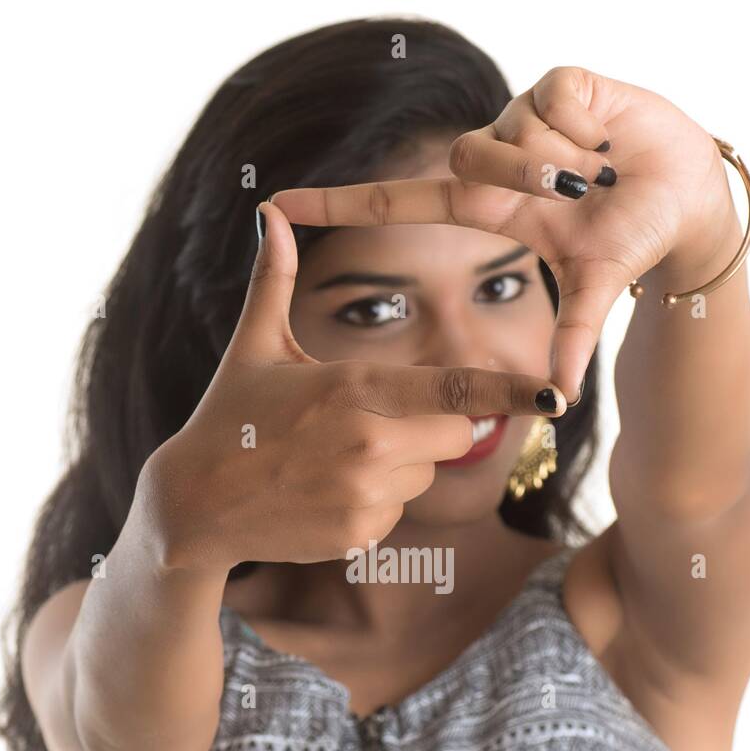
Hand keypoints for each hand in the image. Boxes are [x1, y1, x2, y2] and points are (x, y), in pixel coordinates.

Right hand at [138, 202, 565, 573]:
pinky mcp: (361, 535)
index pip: (456, 392)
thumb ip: (275, 281)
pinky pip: (398, 510)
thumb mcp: (254, 346)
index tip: (553, 395)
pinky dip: (375, 501)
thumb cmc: (228, 417)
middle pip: (457, 434)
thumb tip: (272, 214)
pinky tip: (326, 490)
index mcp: (356, 390)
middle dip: (435, 423)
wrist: (196, 506)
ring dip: (400, 463)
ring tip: (335, 458)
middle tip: (376, 418)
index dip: (509, 393)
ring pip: (426, 473)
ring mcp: (367, 497)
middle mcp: (371, 447)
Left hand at [270, 66, 738, 400]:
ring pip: (513, 131)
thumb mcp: (597, 289)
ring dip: (563, 158)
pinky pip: (555, 99)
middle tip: (579, 193)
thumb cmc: (635, 240)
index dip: (339, 202)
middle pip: (466, 159)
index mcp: (488, 208)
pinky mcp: (563, 82)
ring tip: (602, 170)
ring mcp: (527, 118)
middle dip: (523, 178)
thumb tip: (557, 402)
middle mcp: (497, 160)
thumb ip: (572, 339)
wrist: (691, 197)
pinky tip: (612, 138)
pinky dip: (589, 124)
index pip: (398, 201)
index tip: (276, 202)